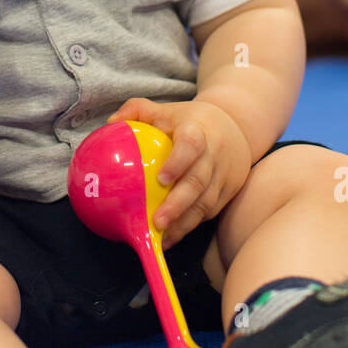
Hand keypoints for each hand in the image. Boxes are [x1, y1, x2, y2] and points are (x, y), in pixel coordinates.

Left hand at [105, 97, 250, 247]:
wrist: (237, 127)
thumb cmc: (190, 121)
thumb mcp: (166, 110)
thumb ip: (138, 110)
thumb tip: (111, 122)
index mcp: (198, 131)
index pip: (191, 146)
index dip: (178, 162)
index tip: (161, 179)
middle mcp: (214, 155)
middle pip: (198, 182)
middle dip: (178, 204)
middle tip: (157, 221)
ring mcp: (223, 176)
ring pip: (205, 203)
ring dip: (183, 223)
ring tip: (160, 237)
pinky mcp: (227, 193)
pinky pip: (208, 213)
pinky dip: (189, 227)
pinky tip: (169, 238)